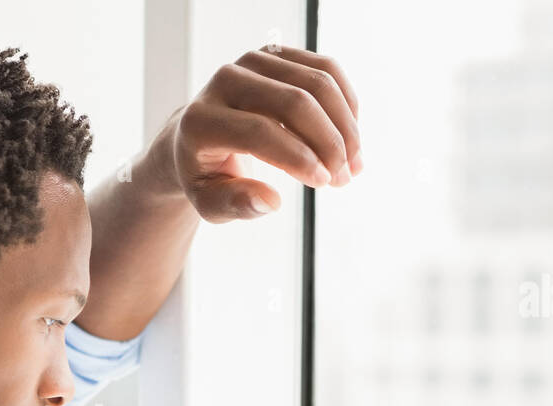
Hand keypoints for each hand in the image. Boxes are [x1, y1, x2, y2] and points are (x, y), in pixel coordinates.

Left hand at [159, 44, 360, 222]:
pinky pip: (326, 70)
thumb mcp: (209, 202)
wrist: (198, 137)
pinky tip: (351, 137)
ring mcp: (253, 61)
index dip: (298, 157)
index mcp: (201, 120)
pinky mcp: (277, 53)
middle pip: (294, 103)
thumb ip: (235, 204)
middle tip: (344, 178)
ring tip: (354, 164)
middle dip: (328, 143)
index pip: (259, 132)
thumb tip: (270, 201)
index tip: (324, 182)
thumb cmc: (207, 174)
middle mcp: (224, 80)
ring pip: (317, 83)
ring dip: (345, 126)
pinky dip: (346, 105)